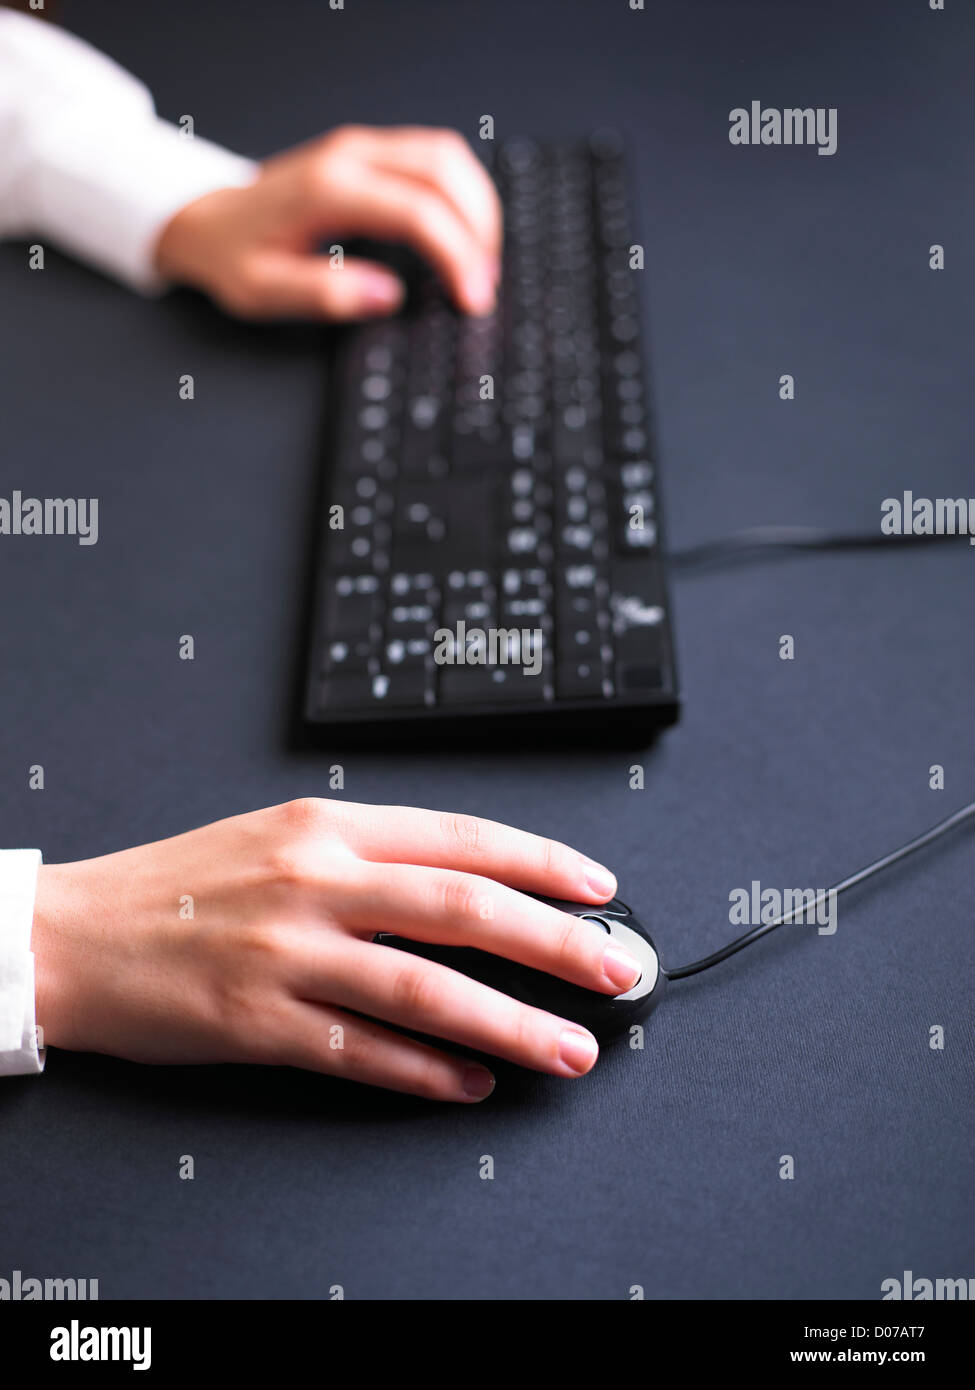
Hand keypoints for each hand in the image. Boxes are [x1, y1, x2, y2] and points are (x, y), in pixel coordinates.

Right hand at [31, 799, 638, 1101]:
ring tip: (569, 1048)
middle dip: (554, 942)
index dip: (541, 862)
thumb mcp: (280, 836)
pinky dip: (426, 1073)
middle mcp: (316, 882)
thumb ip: (370, 854)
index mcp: (327, 827)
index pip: (460, 838)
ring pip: (425, 990)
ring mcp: (288, 954)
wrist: (78, 931)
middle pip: (462, 908)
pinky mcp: (258, 1023)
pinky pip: (361, 1053)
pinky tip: (472, 1085)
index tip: (597, 887)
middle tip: (615, 971)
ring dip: (510, 1024)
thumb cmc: (184, 883)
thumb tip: (471, 887)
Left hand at [154, 125, 501, 319]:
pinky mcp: (369, 152)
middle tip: (484, 284)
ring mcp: (362, 147)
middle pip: (445, 170)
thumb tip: (387, 297)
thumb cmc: (232, 254)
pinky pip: (433, 156)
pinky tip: (464, 232)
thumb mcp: (263, 290)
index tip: (471, 299)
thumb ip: (325, 294)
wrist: (205, 217)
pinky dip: (461, 192)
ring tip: (481, 261)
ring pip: (447, 154)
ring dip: (477, 206)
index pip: (419, 212)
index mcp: (328, 190)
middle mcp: (350, 156)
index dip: (457, 257)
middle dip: (479, 230)